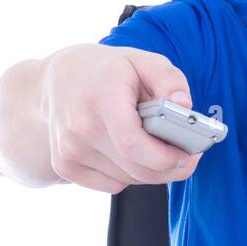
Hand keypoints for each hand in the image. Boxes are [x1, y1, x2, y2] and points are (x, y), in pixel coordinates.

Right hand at [42, 43, 202, 192]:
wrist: (57, 80)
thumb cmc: (108, 71)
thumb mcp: (142, 61)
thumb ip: (169, 80)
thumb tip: (185, 106)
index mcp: (100, 98)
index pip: (134, 145)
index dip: (167, 157)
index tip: (189, 153)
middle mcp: (80, 127)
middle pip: (137, 169)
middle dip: (169, 168)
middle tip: (185, 155)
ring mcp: (68, 150)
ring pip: (128, 180)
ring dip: (150, 170)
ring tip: (153, 145)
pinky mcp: (64, 165)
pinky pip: (112, 184)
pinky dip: (128, 174)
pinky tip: (126, 151)